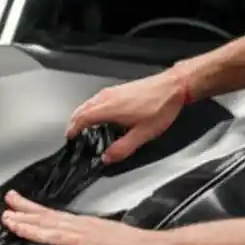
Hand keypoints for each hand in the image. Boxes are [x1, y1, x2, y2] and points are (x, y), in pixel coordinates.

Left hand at [0, 191, 163, 244]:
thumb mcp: (113, 243)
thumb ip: (98, 242)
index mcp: (88, 225)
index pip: (58, 216)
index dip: (38, 210)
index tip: (23, 205)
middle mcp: (81, 224)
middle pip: (47, 214)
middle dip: (25, 208)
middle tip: (7, 199)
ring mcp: (80, 231)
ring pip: (45, 223)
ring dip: (23, 219)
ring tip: (6, 215)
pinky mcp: (81, 242)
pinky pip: (51, 236)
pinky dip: (33, 231)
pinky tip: (21, 229)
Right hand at [65, 70, 187, 163]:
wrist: (173, 86)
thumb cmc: (160, 106)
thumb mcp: (142, 134)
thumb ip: (122, 148)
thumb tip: (108, 158)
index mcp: (108, 109)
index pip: (81, 118)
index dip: (73, 129)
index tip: (70, 137)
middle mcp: (107, 98)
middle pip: (81, 109)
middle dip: (74, 122)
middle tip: (74, 133)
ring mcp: (113, 91)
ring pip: (89, 102)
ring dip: (83, 114)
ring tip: (84, 124)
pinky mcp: (119, 89)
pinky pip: (98, 98)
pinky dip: (92, 107)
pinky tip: (101, 114)